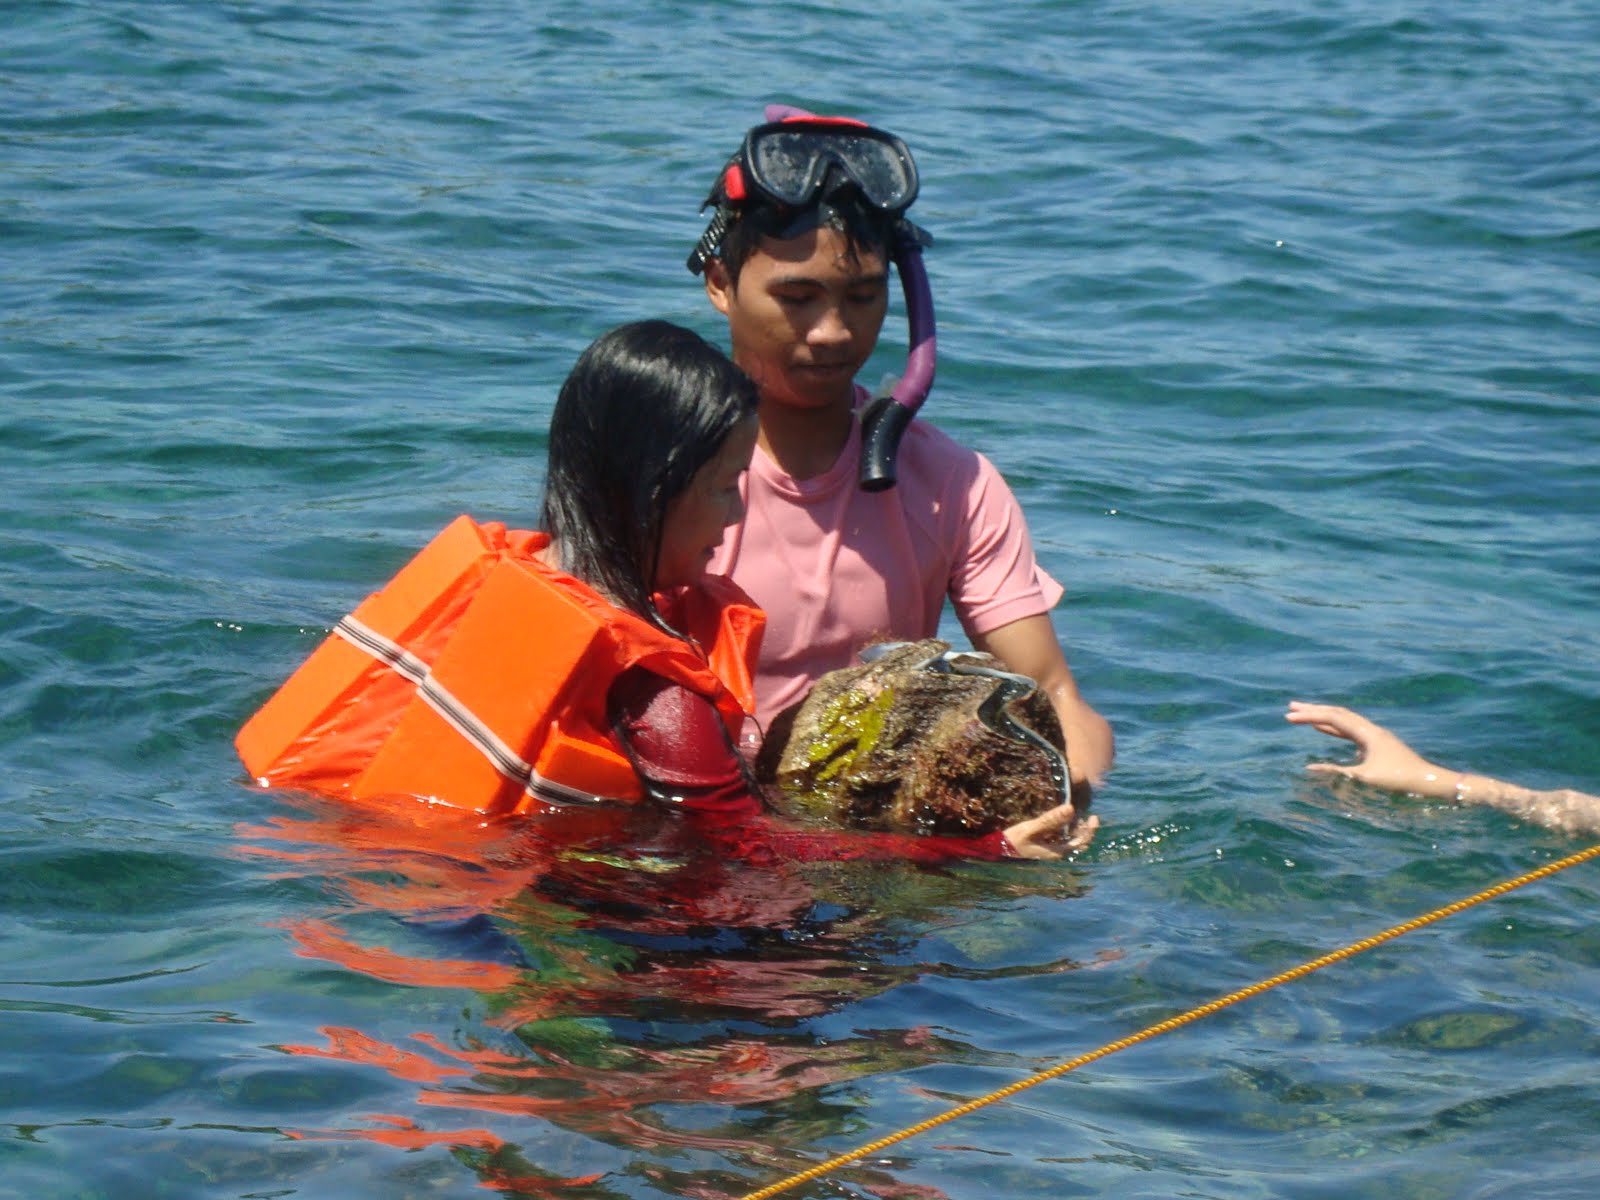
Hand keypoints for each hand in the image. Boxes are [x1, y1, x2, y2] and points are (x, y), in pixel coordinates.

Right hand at [1003, 804, 1098, 859]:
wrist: (997, 849)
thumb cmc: (1013, 840)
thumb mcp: (1031, 828)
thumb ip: (1050, 819)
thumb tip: (1071, 808)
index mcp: (1057, 851)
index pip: (1081, 843)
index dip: (1090, 830)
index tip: (1094, 817)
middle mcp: (1056, 852)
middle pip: (1078, 843)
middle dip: (1086, 830)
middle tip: (1090, 816)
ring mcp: (1050, 849)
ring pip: (1071, 840)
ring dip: (1077, 829)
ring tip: (1077, 815)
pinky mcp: (1044, 845)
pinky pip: (1062, 838)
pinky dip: (1067, 829)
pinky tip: (1063, 819)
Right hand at [1285, 701, 1453, 797]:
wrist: (1430, 783)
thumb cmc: (1400, 781)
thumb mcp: (1365, 779)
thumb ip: (1336, 772)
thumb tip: (1310, 768)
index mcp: (1368, 733)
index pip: (1334, 718)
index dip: (1310, 716)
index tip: (1288, 717)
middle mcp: (1371, 730)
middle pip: (1339, 713)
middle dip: (1314, 710)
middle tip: (1291, 706)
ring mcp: (1375, 736)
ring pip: (1345, 721)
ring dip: (1323, 717)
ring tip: (1304, 715)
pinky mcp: (1377, 745)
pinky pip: (1350, 731)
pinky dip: (1334, 728)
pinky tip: (1325, 730)